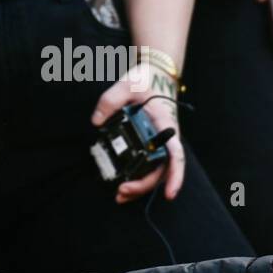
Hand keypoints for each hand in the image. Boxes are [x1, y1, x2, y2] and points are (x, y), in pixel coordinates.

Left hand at [90, 63, 184, 203]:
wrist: (156, 76)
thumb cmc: (146, 81)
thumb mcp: (127, 85)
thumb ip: (110, 100)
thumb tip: (96, 121)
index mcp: (166, 126)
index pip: (176, 155)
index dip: (175, 175)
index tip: (169, 193)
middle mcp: (166, 140)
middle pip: (161, 171)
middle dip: (143, 186)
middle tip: (121, 191)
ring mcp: (159, 144)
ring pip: (155, 172)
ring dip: (140, 187)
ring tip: (120, 196)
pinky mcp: (151, 145)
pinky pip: (148, 166)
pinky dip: (137, 178)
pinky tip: (123, 184)